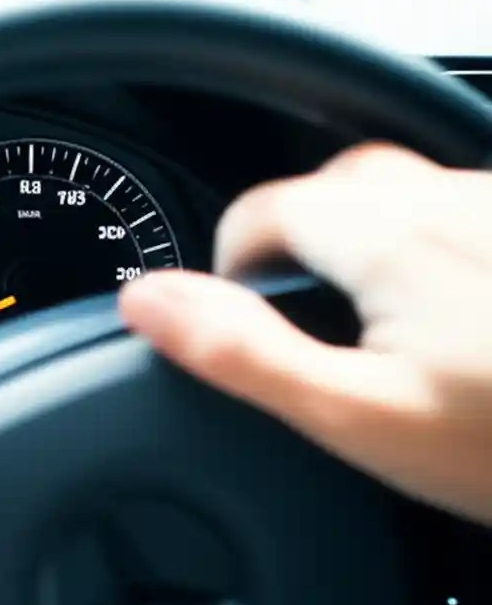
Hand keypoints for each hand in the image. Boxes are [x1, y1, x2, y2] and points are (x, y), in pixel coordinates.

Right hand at [119, 143, 491, 522]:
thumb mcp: (355, 418)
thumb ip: (241, 352)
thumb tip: (149, 301)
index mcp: (391, 239)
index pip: (261, 209)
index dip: (227, 264)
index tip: (240, 318)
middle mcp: (453, 201)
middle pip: (329, 186)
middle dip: (294, 244)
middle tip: (299, 322)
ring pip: (399, 193)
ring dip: (361, 241)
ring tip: (373, 326)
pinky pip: (456, 212)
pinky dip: (424, 250)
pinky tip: (448, 319)